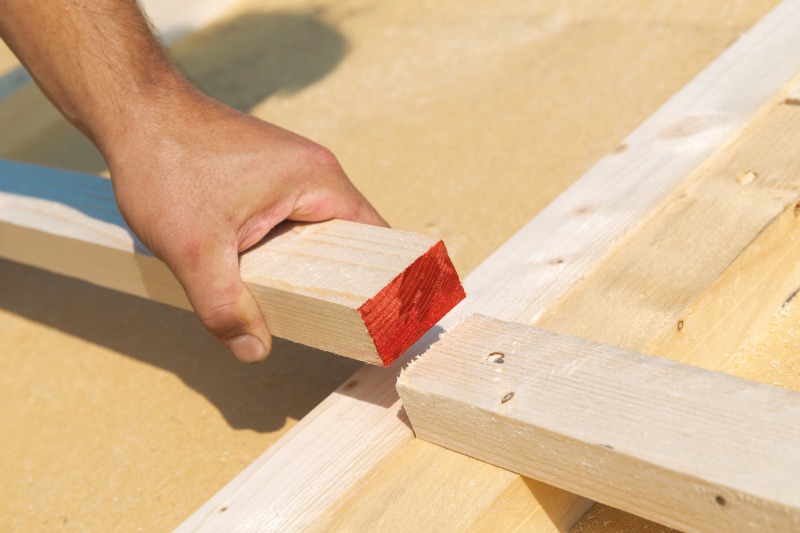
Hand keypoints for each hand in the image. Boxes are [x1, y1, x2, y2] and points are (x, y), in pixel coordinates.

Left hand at [104, 85, 386, 361]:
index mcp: (319, 180)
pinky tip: (254, 274)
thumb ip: (224, 307)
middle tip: (319, 325)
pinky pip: (289, 223)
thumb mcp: (194, 248)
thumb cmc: (165, 163)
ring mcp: (290, 172)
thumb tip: (254, 352)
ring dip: (299, 268)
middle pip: (346, 241)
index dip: (381, 282)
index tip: (375, 321)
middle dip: (332, 282)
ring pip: (312, 235)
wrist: (132, 109)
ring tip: (284, 304)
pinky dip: (278, 252)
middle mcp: (314, 172)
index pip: (376, 239)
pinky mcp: (266, 177)